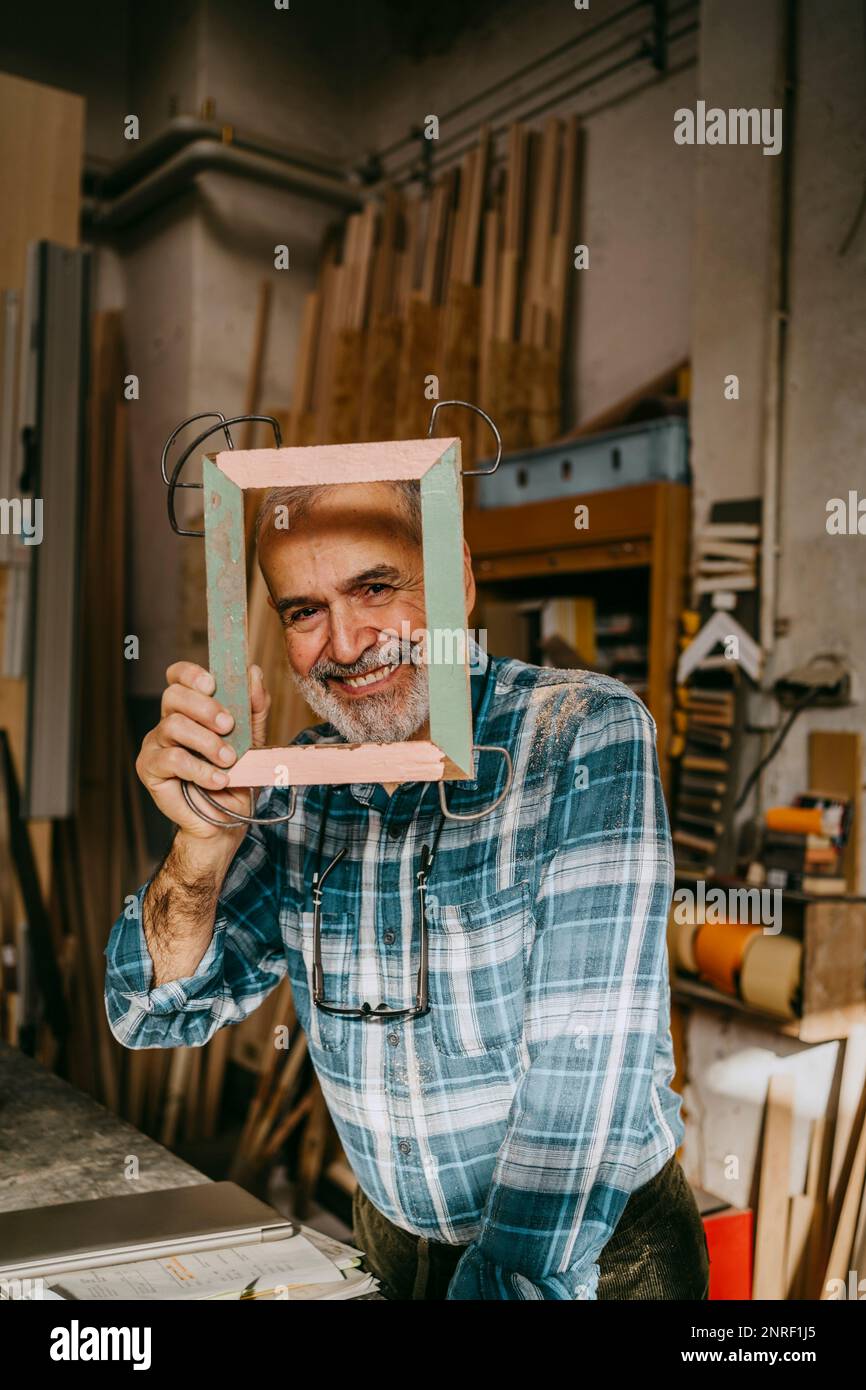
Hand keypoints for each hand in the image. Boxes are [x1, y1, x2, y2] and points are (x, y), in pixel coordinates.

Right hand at [136, 662, 270, 839]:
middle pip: (173, 696)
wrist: (228, 818)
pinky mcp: (149, 768)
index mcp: (190, 709)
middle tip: (229, 726)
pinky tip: (218, 780)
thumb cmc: (238, 776)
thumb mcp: (253, 738)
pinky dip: (200, 769)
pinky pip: (172, 758)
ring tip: (228, 761)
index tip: (212, 684)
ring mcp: (155, 744)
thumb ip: (253, 706)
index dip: (191, 674)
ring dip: (207, 742)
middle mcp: (168, 722)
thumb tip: (253, 671)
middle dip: (205, 708)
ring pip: (173, 725)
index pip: (178, 677)